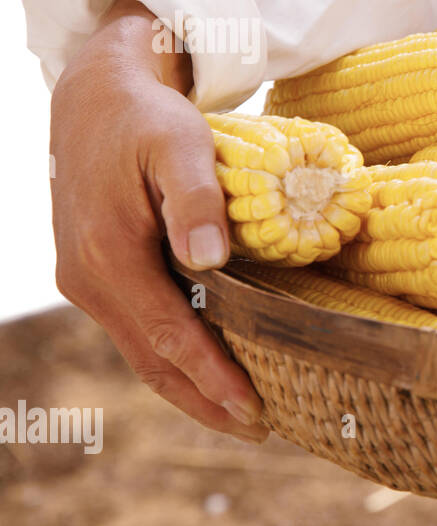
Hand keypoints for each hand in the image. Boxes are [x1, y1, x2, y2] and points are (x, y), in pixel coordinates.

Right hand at [50, 0, 267, 441]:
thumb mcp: (179, 142)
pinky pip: (139, 329)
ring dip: (190, 387)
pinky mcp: (96, 276)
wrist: (95, 95)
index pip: (169, 335)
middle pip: (152, 361)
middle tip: (261, 430)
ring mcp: (87, 282)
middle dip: (205, 401)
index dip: (213, 377)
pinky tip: (209, 369)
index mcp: (109, 255)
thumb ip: (195, 199)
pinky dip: (174, 357)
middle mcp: (89, 280)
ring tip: (241, 414)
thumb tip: (208, 259)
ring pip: (143, 351)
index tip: (253, 409)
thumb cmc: (146, 117)